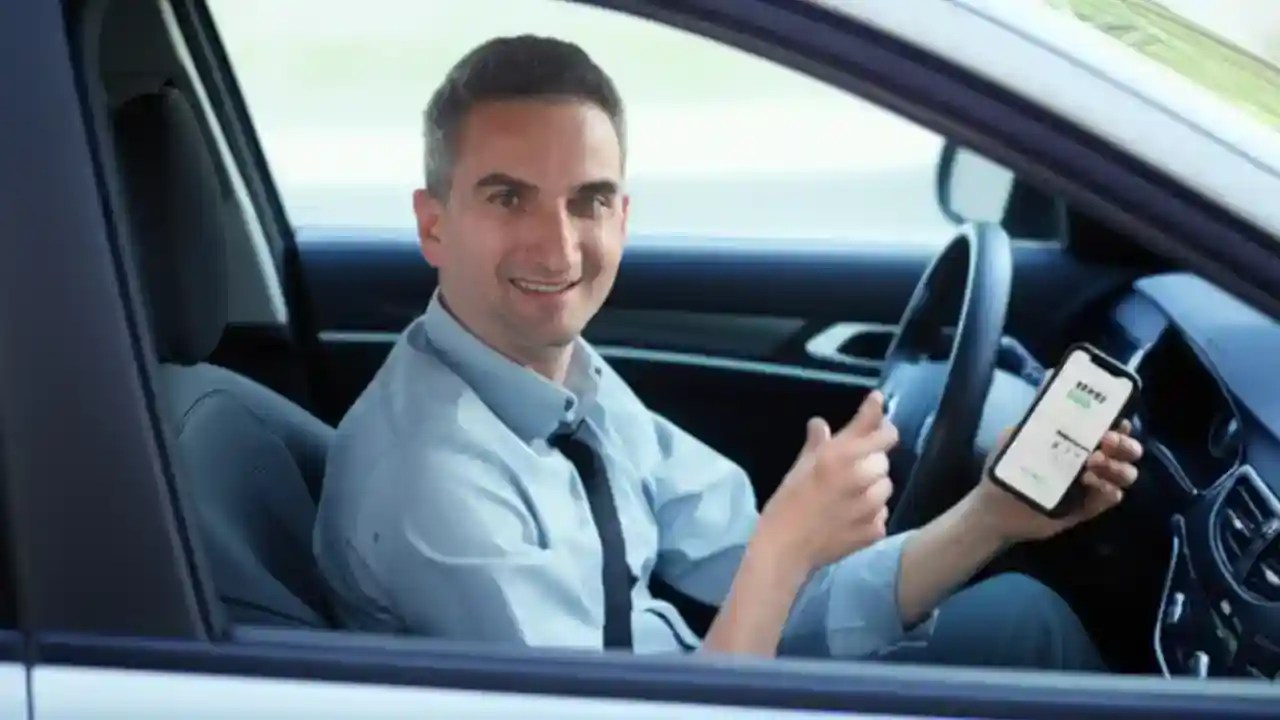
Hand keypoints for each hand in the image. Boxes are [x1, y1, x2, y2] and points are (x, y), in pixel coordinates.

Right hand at [755, 391, 899, 573]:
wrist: (786, 549)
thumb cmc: (786, 504)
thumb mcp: (799, 468)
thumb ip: (817, 443)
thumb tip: (821, 423)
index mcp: (838, 457)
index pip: (876, 430)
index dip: (879, 416)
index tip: (878, 405)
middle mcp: (859, 477)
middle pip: (883, 457)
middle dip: (871, 458)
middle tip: (852, 467)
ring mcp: (870, 506)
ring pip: (886, 485)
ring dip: (874, 485)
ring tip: (851, 495)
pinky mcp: (875, 529)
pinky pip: (882, 512)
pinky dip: (872, 512)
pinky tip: (852, 516)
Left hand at [967, 418, 1143, 543]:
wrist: (994, 508)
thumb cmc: (1006, 468)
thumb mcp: (1015, 435)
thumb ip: (1034, 414)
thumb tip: (1048, 382)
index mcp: (1079, 440)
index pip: (1113, 428)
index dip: (1121, 424)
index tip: (1116, 421)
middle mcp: (1092, 460)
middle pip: (1129, 451)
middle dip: (1124, 445)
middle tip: (1105, 442)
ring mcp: (1093, 485)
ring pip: (1126, 474)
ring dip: (1116, 467)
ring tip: (1090, 465)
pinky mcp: (1089, 507)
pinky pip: (1112, 498)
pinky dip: (1108, 490)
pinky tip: (1089, 484)